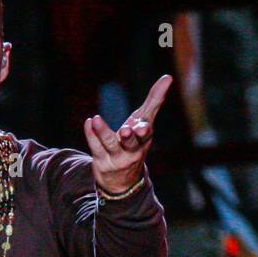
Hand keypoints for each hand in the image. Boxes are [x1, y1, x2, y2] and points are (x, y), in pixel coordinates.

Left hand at [83, 74, 171, 193]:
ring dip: (103, 132)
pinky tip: (89, 122)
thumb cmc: (135, 142)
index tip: (142, 127)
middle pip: (131, 143)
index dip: (144, 130)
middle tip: (126, 131)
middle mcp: (132, 150)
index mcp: (145, 139)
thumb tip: (168, 77)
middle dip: (129, 137)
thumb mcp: (145, 122)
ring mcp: (116, 157)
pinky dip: (91, 134)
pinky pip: (95, 147)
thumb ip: (155, 100)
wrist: (122, 180)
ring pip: (109, 145)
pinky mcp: (101, 161)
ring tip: (96, 119)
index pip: (146, 134)